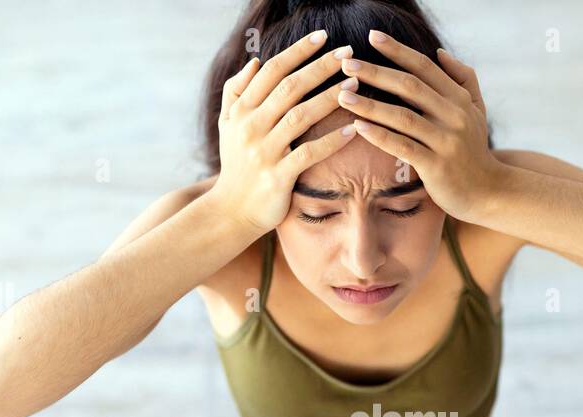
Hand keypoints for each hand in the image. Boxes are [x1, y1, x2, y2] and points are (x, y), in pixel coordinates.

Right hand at [210, 30, 360, 232]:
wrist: (230, 212)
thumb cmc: (236, 166)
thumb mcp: (227, 125)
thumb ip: (236, 91)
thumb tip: (255, 61)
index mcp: (241, 109)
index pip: (271, 70)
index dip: (298, 51)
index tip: (323, 37)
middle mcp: (250, 126)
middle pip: (290, 87)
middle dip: (321, 67)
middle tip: (348, 54)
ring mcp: (263, 151)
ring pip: (301, 116)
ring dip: (330, 98)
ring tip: (355, 85)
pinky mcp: (277, 177)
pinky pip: (309, 153)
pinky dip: (331, 140)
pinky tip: (353, 130)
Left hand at [334, 31, 502, 221]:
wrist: (489, 192)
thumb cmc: (475, 151)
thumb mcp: (477, 110)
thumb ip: (464, 78)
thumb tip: (440, 52)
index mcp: (459, 98)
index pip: (425, 67)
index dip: (397, 50)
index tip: (371, 36)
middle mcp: (454, 116)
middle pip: (409, 86)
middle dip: (375, 72)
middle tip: (346, 63)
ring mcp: (446, 141)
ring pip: (403, 117)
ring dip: (370, 104)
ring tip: (342, 95)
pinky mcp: (436, 167)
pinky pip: (403, 147)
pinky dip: (379, 135)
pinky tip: (358, 127)